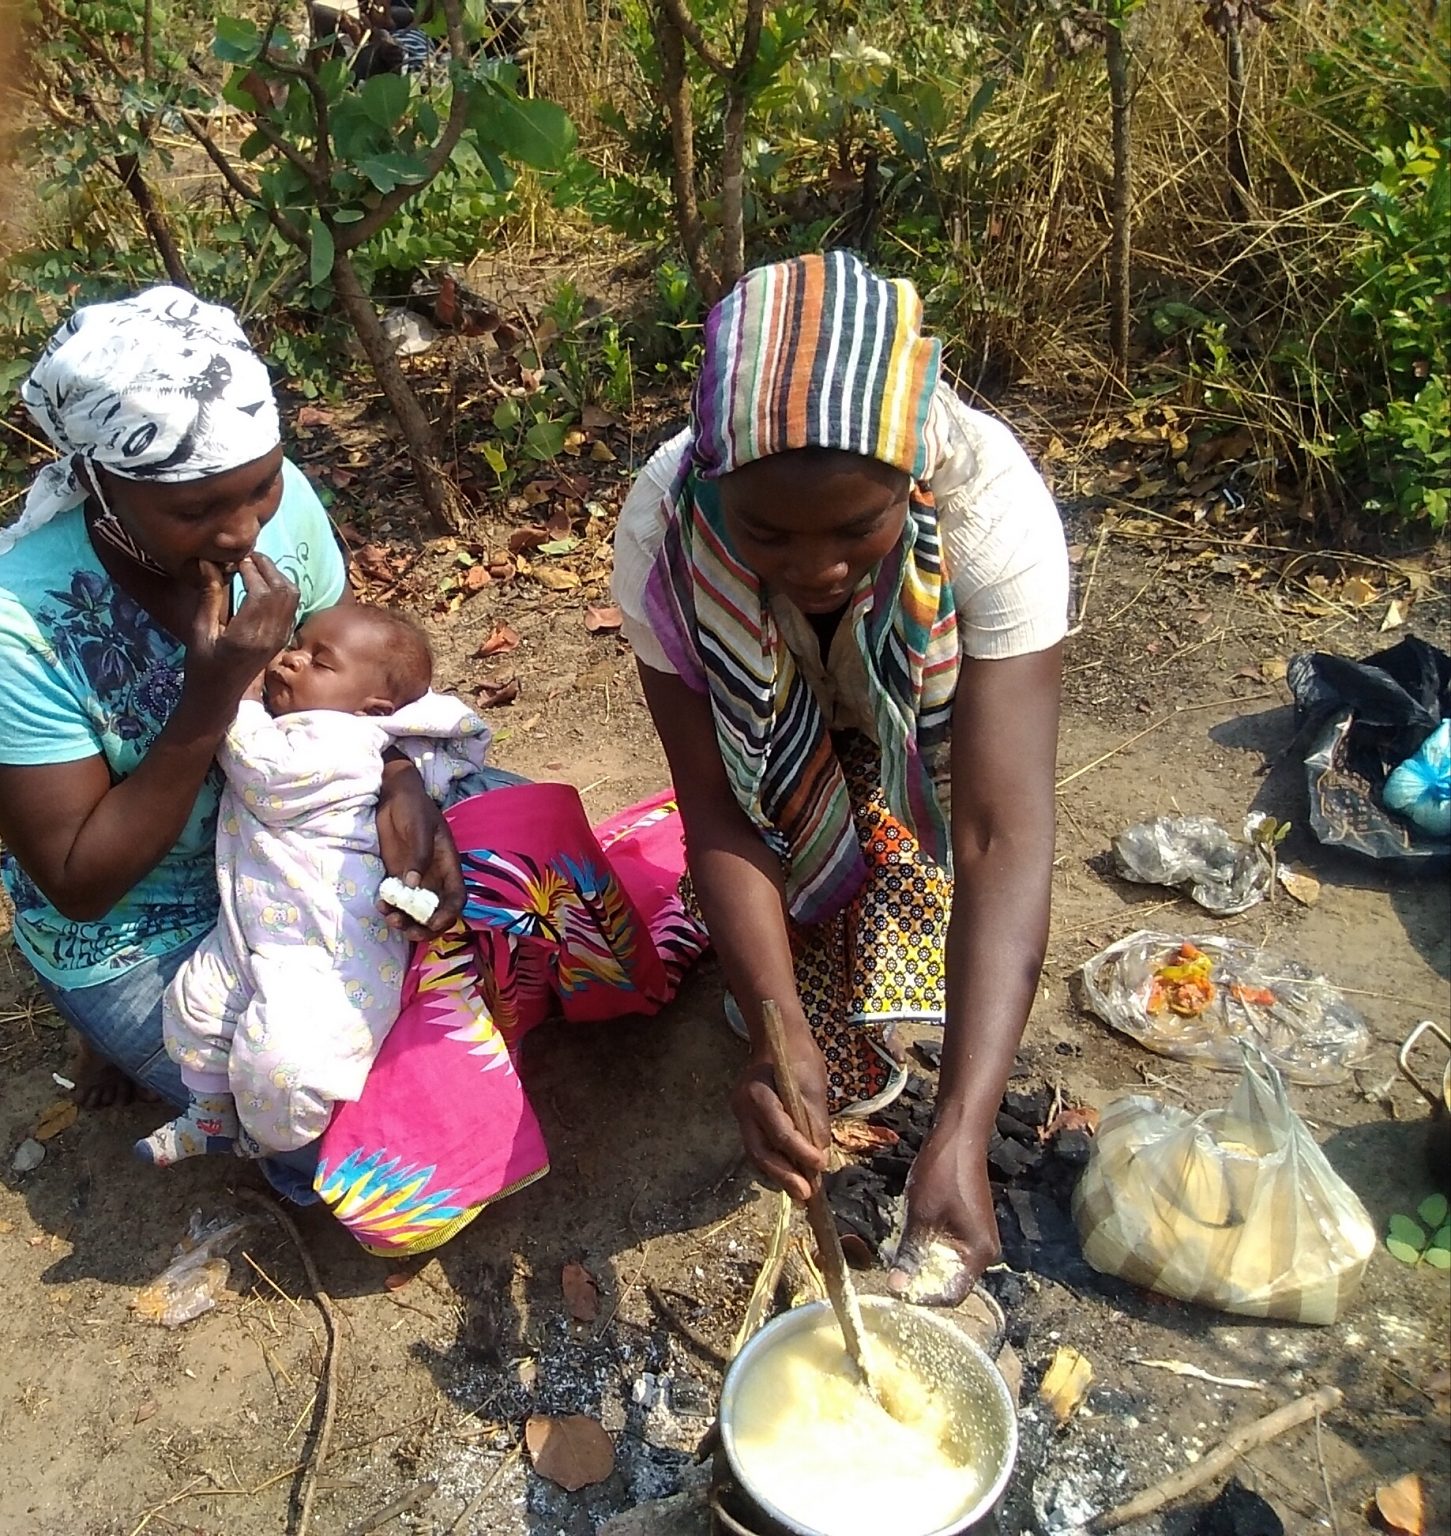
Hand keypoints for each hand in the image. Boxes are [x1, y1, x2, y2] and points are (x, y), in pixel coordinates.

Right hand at [185, 556, 297, 716]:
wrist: (219, 696)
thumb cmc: (203, 665)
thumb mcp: (200, 630)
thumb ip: (209, 597)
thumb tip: (208, 562)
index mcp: (248, 635)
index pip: (262, 592)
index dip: (252, 569)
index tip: (236, 559)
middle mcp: (271, 635)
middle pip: (282, 590)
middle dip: (267, 567)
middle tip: (247, 556)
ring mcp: (280, 637)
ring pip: (292, 596)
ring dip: (277, 576)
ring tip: (255, 566)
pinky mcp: (283, 638)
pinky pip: (292, 606)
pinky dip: (282, 589)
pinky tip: (263, 583)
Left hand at [376, 761, 464, 940]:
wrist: (393, 795)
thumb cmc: (414, 806)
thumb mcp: (420, 827)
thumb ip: (419, 855)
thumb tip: (412, 885)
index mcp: (448, 865)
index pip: (456, 897)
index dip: (448, 914)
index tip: (432, 923)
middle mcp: (434, 876)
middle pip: (437, 911)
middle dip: (425, 926)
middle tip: (408, 930)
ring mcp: (415, 878)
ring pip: (415, 910)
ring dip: (406, 920)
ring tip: (390, 916)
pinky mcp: (396, 876)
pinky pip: (396, 900)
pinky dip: (390, 907)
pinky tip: (380, 905)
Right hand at [731, 1009, 829, 1201]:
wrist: (777, 1037)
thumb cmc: (798, 1057)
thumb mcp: (814, 1086)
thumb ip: (815, 1121)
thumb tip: (820, 1155)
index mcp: (759, 1094)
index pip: (781, 1133)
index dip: (802, 1153)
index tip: (821, 1166)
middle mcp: (743, 1107)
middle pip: (761, 1151)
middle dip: (785, 1176)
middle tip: (806, 1195)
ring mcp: (741, 1114)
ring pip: (757, 1153)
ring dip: (779, 1174)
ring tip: (801, 1191)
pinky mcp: (746, 1119)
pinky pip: (759, 1145)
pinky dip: (775, 1161)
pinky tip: (791, 1172)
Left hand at [887, 1123, 999, 1305]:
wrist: (958, 1137)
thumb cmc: (943, 1174)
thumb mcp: (921, 1216)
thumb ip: (910, 1254)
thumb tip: (896, 1287)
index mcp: (979, 1254)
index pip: (951, 1295)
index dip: (921, 1296)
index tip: (895, 1288)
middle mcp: (983, 1251)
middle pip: (949, 1280)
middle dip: (919, 1277)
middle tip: (891, 1268)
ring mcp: (976, 1237)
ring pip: (945, 1262)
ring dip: (920, 1260)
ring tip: (896, 1250)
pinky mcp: (968, 1225)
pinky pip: (947, 1247)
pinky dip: (927, 1244)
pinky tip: (907, 1232)